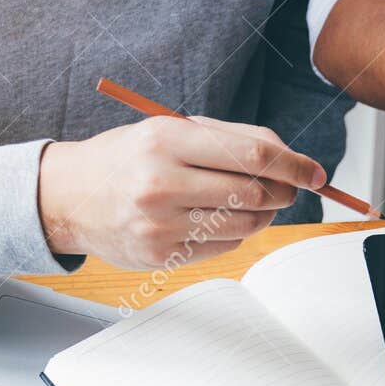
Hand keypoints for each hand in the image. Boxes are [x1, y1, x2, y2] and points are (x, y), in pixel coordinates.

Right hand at [38, 116, 326, 269]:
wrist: (70, 197)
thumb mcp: (170, 130)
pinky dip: (235, 233)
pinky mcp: (161, 254)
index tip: (314, 172)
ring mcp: (160, 224)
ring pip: (244, 225)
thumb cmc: (128, 159)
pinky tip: (221, 219)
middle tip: (287, 188)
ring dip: (263, 214)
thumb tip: (288, 159)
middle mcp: (161, 182)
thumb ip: (230, 138)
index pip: (252, 155)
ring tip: (256, 202)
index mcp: (166, 140)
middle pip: (253, 192)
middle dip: (282, 191)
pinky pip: (223, 247)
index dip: (293, 165)